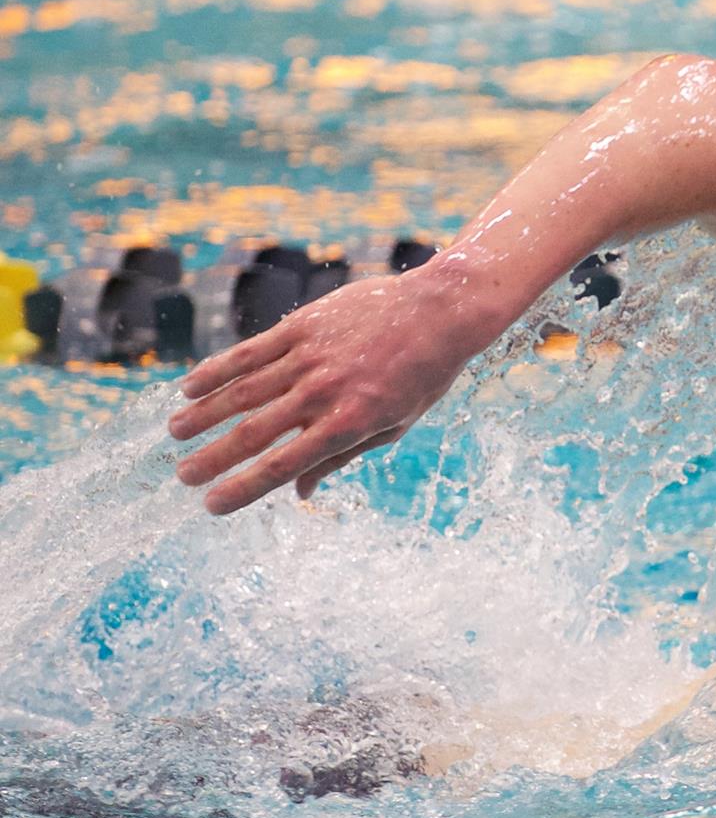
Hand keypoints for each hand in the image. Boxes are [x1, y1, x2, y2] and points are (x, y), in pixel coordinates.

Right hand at [169, 269, 486, 513]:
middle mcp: (323, 393)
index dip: (243, 489)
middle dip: (212, 459)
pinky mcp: (301, 326)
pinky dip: (217, 370)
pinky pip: (249, 351)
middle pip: (253, 432)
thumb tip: (299, 494)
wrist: (438, 312)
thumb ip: (341, 457)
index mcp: (348, 425)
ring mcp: (309, 357)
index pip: (283, 466)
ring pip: (242, 391)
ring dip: (203, 415)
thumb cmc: (421, 376)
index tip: (211, 506)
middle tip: (182, 477)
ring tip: (175, 433)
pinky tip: (189, 387)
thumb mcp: (394, 426)